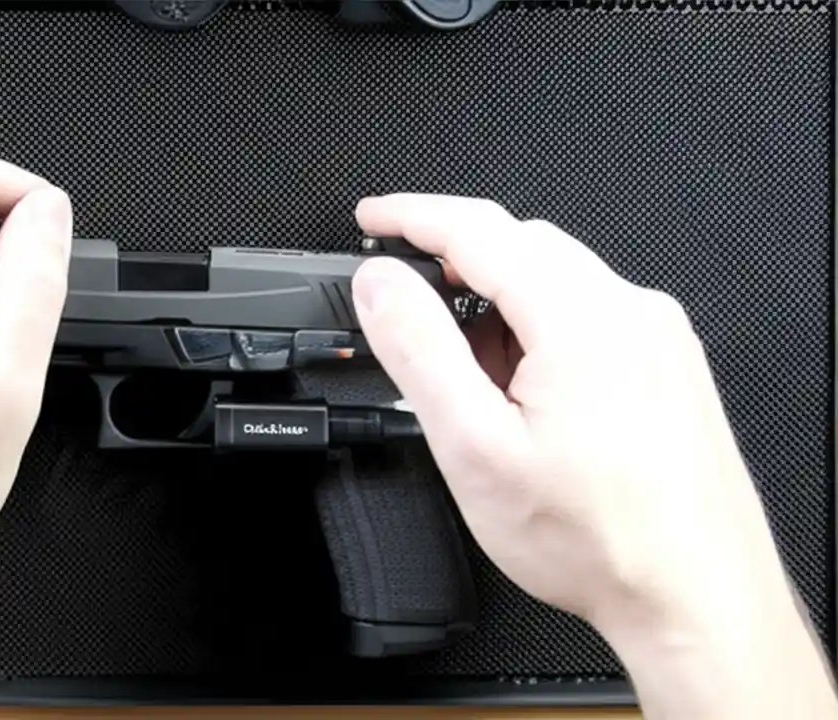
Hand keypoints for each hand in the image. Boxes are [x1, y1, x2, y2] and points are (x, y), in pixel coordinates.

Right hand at [351, 194, 834, 718]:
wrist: (694, 596)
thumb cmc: (601, 539)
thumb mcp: (477, 448)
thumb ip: (419, 352)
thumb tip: (382, 285)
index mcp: (581, 320)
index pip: (479, 230)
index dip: (413, 216)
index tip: (374, 218)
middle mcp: (631, 313)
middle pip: (523, 244)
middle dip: (453, 257)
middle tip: (403, 295)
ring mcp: (658, 337)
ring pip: (558, 279)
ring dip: (497, 298)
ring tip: (465, 374)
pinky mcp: (669, 364)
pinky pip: (591, 312)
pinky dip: (539, 325)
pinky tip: (522, 387)